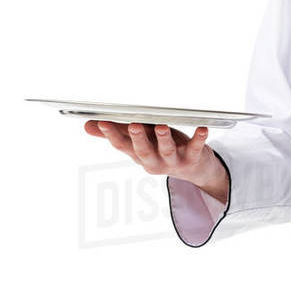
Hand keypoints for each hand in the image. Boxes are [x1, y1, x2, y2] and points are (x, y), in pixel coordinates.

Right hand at [83, 120, 228, 202]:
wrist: (194, 169)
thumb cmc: (163, 149)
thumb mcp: (139, 141)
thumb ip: (116, 134)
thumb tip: (88, 126)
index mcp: (139, 155)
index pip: (122, 146)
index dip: (112, 135)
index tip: (103, 122)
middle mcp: (154, 161)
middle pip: (143, 151)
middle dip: (138, 139)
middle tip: (134, 125)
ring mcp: (173, 161)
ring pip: (167, 151)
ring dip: (164, 139)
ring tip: (162, 127)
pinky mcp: (192, 158)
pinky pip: (195, 148)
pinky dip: (198, 139)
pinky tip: (201, 129)